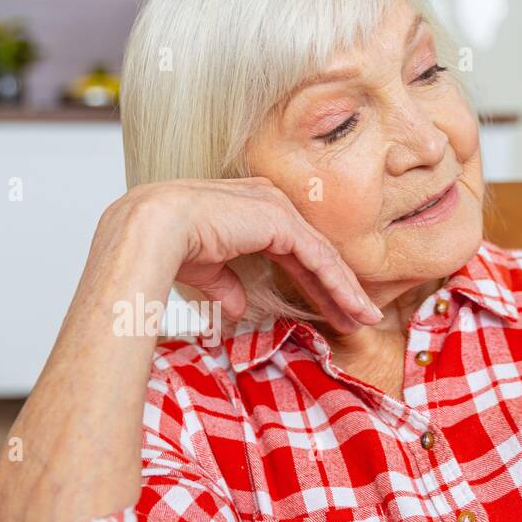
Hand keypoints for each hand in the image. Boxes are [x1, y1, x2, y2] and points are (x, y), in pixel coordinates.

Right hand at [104, 177, 382, 333]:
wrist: (154, 229)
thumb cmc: (170, 246)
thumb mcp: (205, 270)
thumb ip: (226, 285)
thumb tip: (236, 308)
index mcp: (251, 209)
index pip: (295, 251)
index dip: (315, 282)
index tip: (332, 311)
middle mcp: (270, 202)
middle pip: (315, 253)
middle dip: (338, 289)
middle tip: (360, 318)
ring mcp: (279, 209)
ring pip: (323, 257)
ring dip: (346, 291)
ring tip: (366, 319)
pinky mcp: (283, 223)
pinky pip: (319, 259)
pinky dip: (338, 285)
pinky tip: (353, 307)